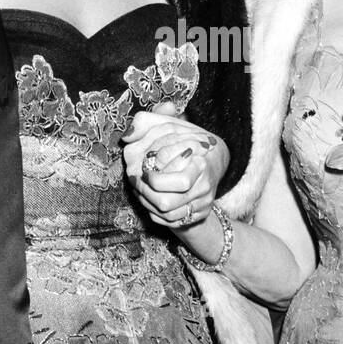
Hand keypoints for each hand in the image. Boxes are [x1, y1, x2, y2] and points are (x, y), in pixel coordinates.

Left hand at [121, 107, 229, 230]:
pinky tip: (148, 198)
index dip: (153, 179)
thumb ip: (145, 122)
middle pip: (166, 203)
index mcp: (202, 164)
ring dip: (146, 203)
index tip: (143, 171)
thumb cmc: (187, 140)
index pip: (178, 181)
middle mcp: (205, 187)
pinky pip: (170, 221)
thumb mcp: (168, 125)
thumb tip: (126, 136)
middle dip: (144, 194)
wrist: (215, 160)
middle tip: (136, 181)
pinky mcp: (198, 215)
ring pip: (166, 214)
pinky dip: (154, 212)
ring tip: (139, 188)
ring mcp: (203, 203)